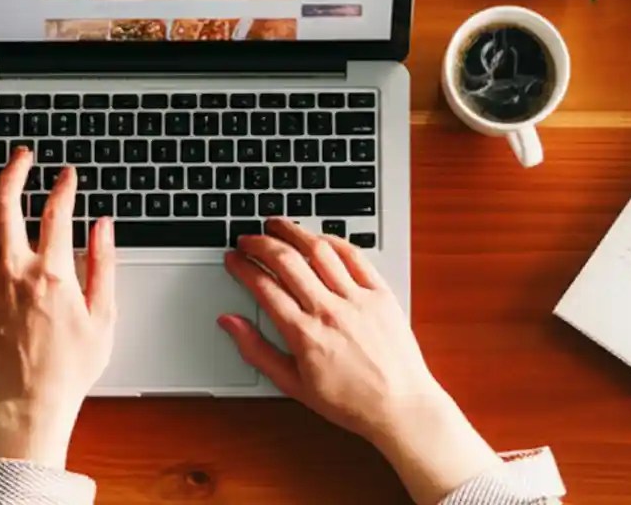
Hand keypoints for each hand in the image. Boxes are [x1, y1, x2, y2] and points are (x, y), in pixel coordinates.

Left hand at [0, 148, 116, 466]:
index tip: (68, 175)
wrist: (33, 398)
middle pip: (8, 204)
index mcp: (53, 275)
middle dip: (16, 171)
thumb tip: (104, 226)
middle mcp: (16, 272)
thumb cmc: (70, 364)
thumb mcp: (104, 314)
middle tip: (24, 156)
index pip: (56, 213)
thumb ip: (104, 264)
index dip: (63, 186)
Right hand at [220, 219, 500, 503]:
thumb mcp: (292, 384)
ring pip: (319, 251)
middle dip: (260, 243)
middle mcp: (329, 311)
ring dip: (294, 232)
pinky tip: (318, 238)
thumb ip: (256, 351)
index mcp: (304, 335)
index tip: (233, 259)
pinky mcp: (381, 294)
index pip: (264, 287)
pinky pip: (354, 257)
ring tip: (277, 225)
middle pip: (287, 261)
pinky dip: (333, 241)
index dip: (242, 267)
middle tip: (248, 238)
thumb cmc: (349, 401)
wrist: (401, 407)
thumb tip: (229, 322)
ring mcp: (357, 299)